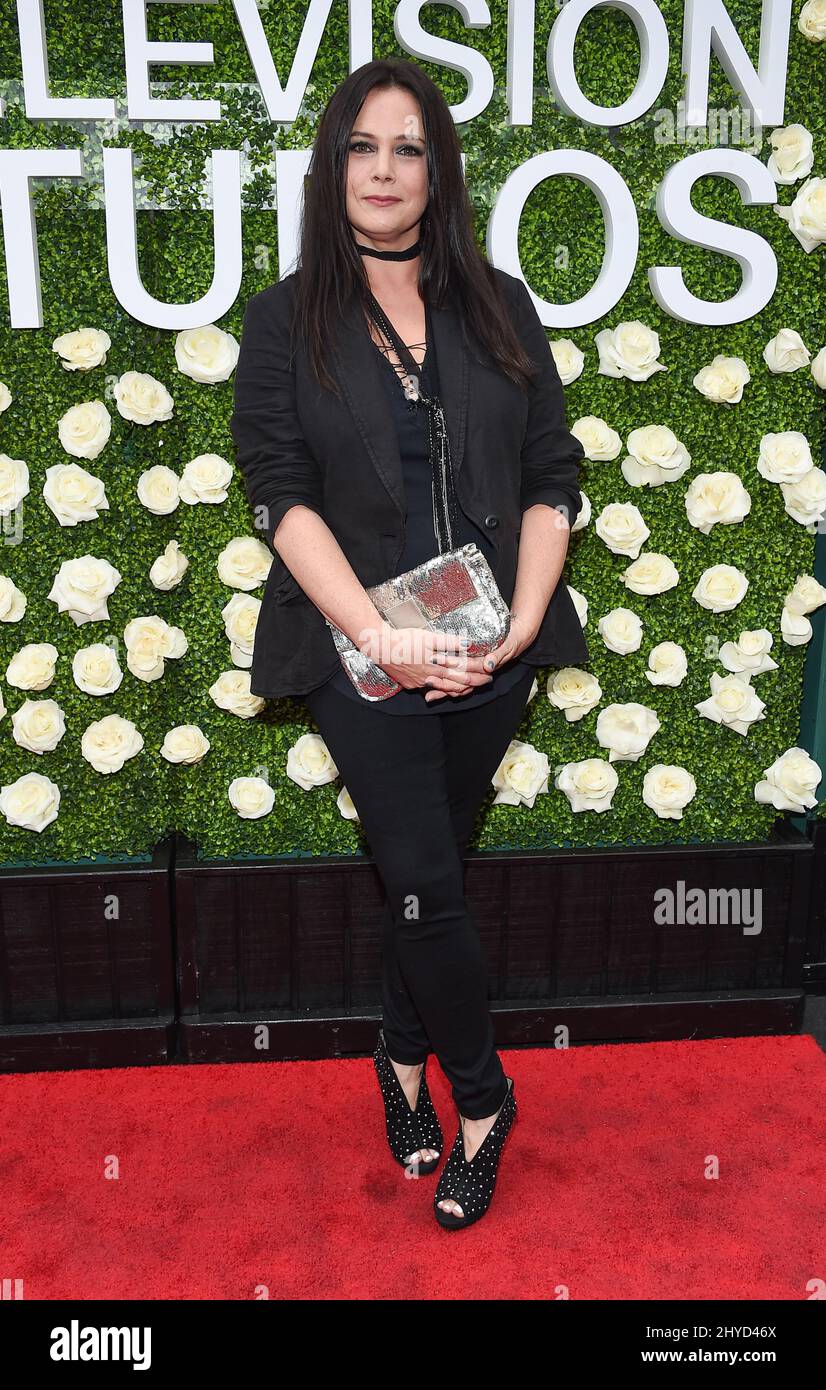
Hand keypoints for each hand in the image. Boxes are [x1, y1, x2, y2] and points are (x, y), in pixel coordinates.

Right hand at [357, 622, 497, 701]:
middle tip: (485, 682)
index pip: (464, 672)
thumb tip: (468, 644)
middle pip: (456, 684)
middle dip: (473, 683)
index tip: (490, 673)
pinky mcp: (410, 684)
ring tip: (468, 687)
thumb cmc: (404, 640)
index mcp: (438, 667)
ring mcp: (420, 683)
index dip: (478, 673)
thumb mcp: (428, 637)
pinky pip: (428, 689)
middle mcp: (431, 678)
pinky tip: (440, 687)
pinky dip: (438, 688)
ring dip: (457, 688)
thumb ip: (449, 642)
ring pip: (443, 689)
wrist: (379, 648)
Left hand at [420, 612, 537, 703]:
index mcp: (485, 665)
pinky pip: (456, 686)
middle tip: (426, 677)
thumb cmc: (512, 640)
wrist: (517, 640)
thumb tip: (488, 666)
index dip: (452, 665)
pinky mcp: (470, 674)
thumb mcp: (507, 646)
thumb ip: (497, 656)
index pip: (466, 668)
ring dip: (442, 689)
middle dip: (442, 680)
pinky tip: (431, 693)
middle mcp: (478, 673)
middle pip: (458, 680)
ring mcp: (474, 675)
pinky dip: (445, 690)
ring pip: (457, 687)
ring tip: (426, 689)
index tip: (436, 659)